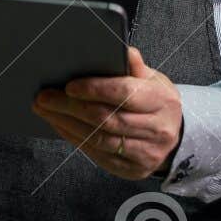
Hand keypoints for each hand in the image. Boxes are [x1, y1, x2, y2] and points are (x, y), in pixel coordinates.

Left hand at [31, 47, 183, 179]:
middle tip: (44, 98)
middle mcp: (157, 129)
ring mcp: (146, 153)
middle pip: (107, 118)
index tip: (69, 85)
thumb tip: (123, 50)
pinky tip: (60, 126)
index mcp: (162, 101)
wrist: (175, 137)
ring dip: (67, 124)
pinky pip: (99, 155)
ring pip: (100, 139)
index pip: (125, 94)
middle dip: (71, 107)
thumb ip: (135, 66)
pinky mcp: (133, 170)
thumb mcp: (153, 79)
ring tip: (46, 111)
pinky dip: (76, 139)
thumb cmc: (156, 101)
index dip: (95, 90)